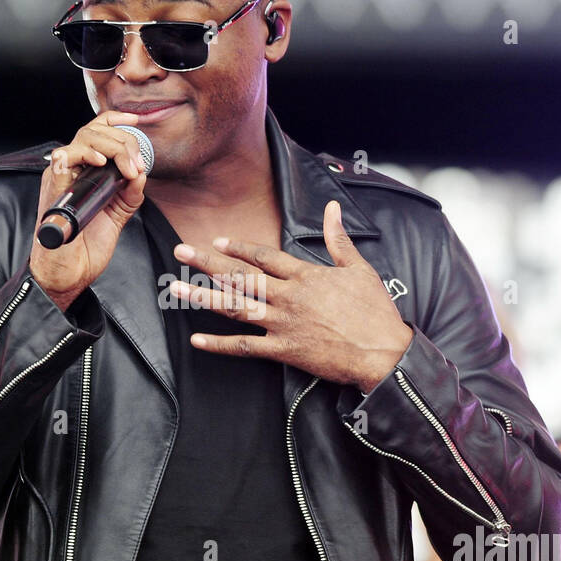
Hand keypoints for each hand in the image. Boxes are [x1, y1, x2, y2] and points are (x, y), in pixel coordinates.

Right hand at [29, 110, 146, 310]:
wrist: (68, 275)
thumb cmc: (85, 248)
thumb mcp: (117, 216)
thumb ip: (130, 194)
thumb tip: (142, 173)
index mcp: (83, 173)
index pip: (96, 132)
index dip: (116, 121)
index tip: (137, 122)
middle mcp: (70, 171)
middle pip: (94, 130)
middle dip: (123, 140)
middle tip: (136, 165)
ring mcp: (61, 178)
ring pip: (82, 138)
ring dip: (111, 147)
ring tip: (127, 168)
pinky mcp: (54, 189)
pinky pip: (64, 158)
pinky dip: (84, 154)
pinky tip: (100, 163)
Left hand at [166, 200, 412, 390]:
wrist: (383, 352)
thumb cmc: (375, 312)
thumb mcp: (359, 269)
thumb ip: (339, 239)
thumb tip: (332, 207)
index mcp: (305, 275)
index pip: (264, 257)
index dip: (238, 248)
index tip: (216, 240)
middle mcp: (288, 297)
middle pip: (240, 276)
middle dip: (207, 263)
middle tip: (181, 252)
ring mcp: (283, 324)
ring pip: (235, 307)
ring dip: (204, 297)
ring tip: (176, 289)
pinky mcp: (284, 350)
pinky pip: (245, 347)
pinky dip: (220, 344)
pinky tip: (196, 340)